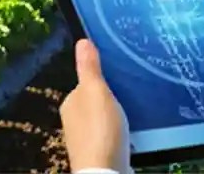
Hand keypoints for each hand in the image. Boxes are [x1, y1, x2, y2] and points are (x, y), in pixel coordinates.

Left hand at [60, 39, 129, 173]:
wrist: (106, 172)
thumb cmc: (100, 133)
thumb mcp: (97, 91)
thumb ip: (90, 68)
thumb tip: (82, 42)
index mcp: (71, 103)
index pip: (87, 82)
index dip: (104, 79)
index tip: (119, 78)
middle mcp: (74, 121)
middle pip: (97, 100)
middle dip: (112, 99)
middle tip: (129, 96)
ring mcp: (87, 138)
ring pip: (105, 118)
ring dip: (118, 116)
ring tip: (133, 115)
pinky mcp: (101, 151)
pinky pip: (112, 135)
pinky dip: (121, 133)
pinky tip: (130, 134)